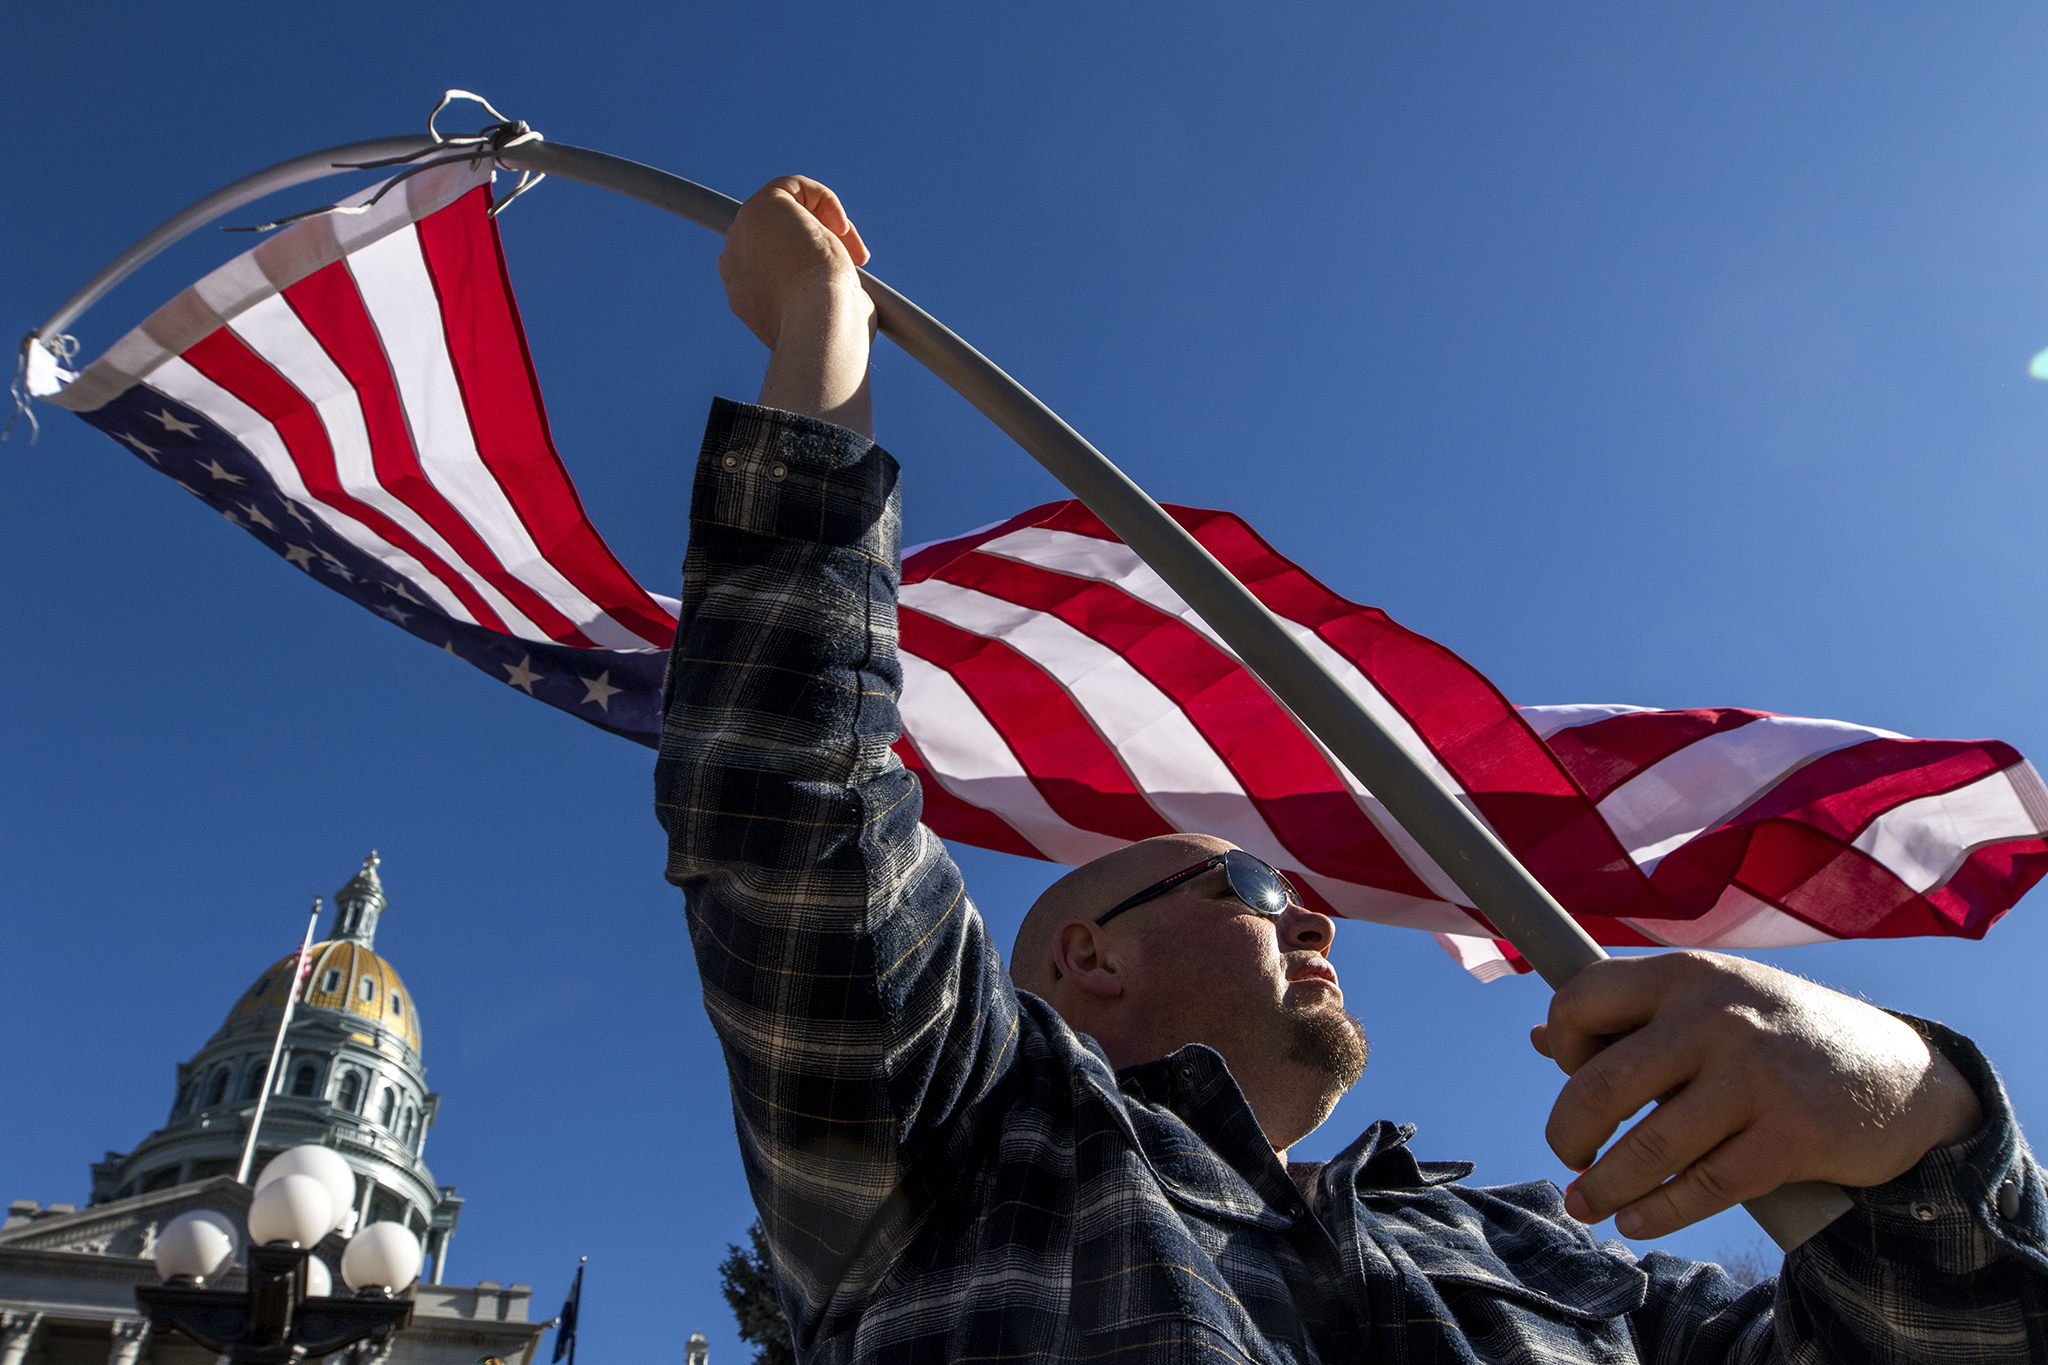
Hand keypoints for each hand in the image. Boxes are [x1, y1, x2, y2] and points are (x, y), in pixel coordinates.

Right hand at [718, 176, 871, 348]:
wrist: (817, 324)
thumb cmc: (828, 333)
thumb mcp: (824, 320)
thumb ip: (827, 303)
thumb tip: (859, 304)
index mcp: (743, 293)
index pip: (769, 262)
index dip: (804, 260)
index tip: (834, 274)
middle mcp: (734, 264)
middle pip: (778, 233)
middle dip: (820, 241)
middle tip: (855, 264)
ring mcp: (742, 235)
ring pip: (788, 209)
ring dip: (826, 224)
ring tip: (853, 254)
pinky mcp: (760, 207)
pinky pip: (794, 186)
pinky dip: (825, 200)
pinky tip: (842, 229)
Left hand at [1532, 951, 1982, 1238]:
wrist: (1906, 1078)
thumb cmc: (1785, 1036)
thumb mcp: (1715, 1000)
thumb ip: (1635, 1018)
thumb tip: (1541, 1038)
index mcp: (1689, 975)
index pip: (1583, 998)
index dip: (1564, 1040)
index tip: (1575, 1073)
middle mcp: (1716, 1018)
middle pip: (1602, 1085)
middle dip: (1567, 1132)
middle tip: (1567, 1152)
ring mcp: (1754, 1078)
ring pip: (1647, 1148)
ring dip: (1603, 1186)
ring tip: (1585, 1203)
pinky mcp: (1790, 1138)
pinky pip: (1700, 1187)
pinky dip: (1656, 1211)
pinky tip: (1633, 1220)